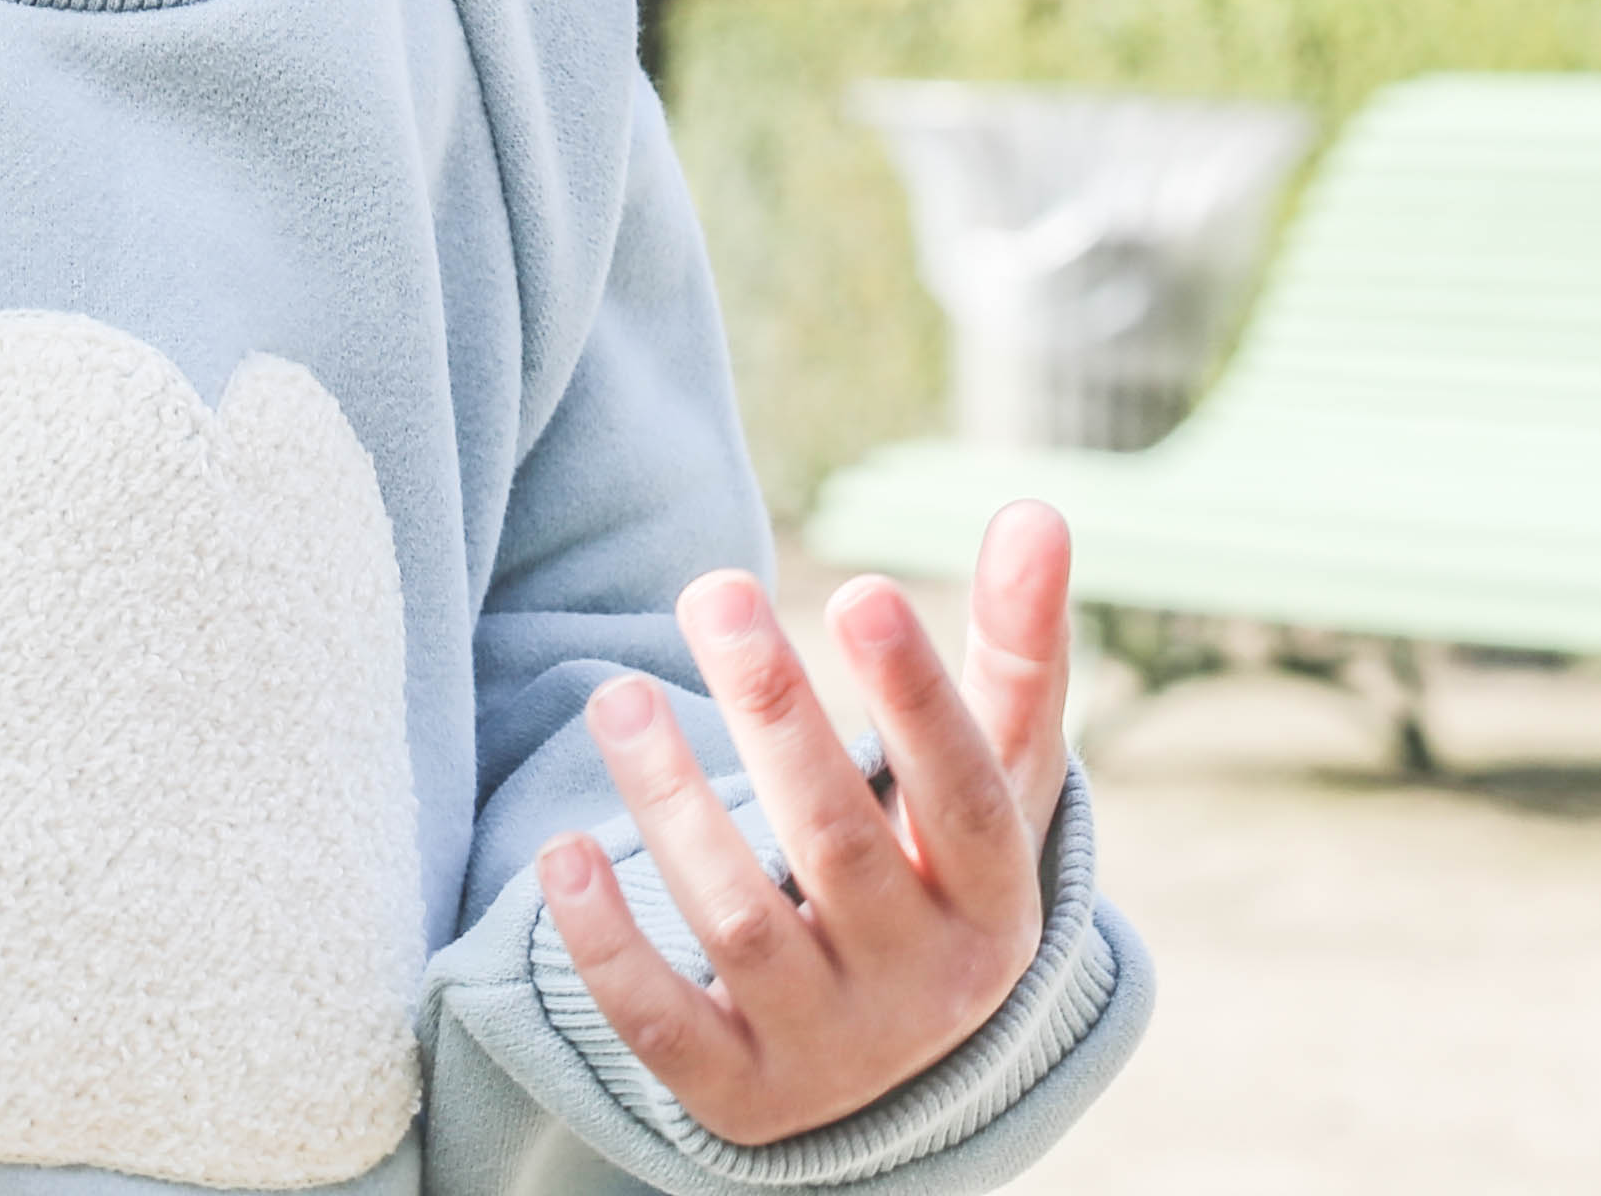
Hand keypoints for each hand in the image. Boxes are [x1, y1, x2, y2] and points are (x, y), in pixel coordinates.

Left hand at [540, 500, 1076, 1146]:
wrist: (898, 1078)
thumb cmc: (943, 873)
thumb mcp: (996, 783)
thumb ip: (1014, 653)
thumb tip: (1036, 507)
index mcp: (995, 906)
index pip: (968, 800)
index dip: (919, 700)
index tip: (858, 588)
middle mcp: (921, 990)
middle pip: (839, 844)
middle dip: (775, 712)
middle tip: (713, 590)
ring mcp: (826, 1049)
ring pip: (739, 922)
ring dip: (673, 801)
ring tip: (616, 692)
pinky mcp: (734, 1093)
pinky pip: (661, 1021)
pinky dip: (610, 943)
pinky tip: (564, 851)